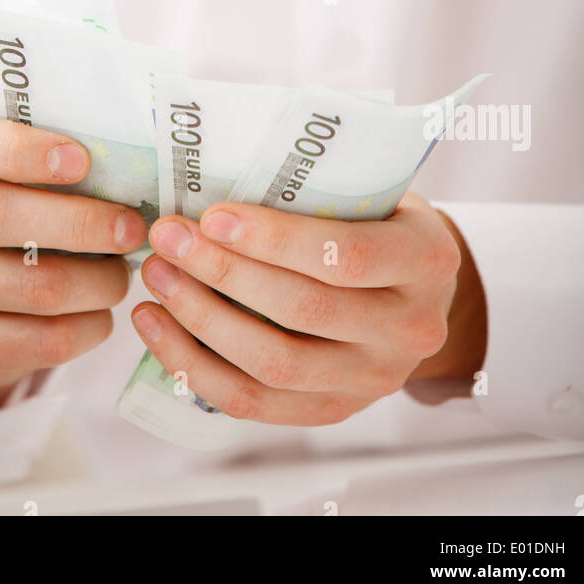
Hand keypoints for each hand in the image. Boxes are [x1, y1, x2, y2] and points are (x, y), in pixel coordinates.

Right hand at [0, 110, 146, 413]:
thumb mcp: (0, 166)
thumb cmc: (0, 202)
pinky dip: (86, 325)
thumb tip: (127, 165)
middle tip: (131, 228)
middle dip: (80, 223)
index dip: (21, 150)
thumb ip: (46, 155)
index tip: (81, 160)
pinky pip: (38, 340)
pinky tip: (100, 310)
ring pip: (30, 287)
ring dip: (95, 281)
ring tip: (122, 272)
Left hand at [131, 192, 485, 426]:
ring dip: (201, 320)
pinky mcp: (335, 410)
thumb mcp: (374, 190)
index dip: (275, 239)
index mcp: (426, 260)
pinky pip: (255, 402)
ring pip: (274, 365)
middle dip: (223, 272)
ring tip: (156, 277)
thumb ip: (317, 188)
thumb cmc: (380, 220)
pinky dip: (196, 366)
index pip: (346, 255)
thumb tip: (216, 172)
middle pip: (303, 311)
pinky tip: (156, 326)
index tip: (212, 216)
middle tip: (167, 238)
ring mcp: (374, 380)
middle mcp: (410, 329)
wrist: (420, 290)